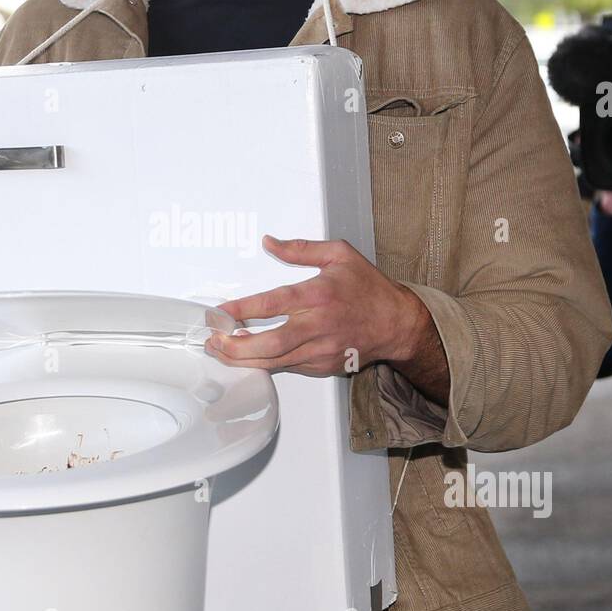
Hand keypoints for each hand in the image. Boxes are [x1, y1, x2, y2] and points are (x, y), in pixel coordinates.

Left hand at [204, 235, 429, 377]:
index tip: (219, 314)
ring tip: (221, 352)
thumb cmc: (369, 289)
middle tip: (214, 342)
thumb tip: (269, 242)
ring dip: (244, 359)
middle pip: (270, 343)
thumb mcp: (339, 255)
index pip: (273, 303)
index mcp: (319, 294)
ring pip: (275, 362)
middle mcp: (318, 325)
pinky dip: (266, 364)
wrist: (397, 324)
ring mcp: (320, 350)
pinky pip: (288, 368)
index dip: (242, 310)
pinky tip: (250, 357)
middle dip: (236, 346)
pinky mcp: (322, 366)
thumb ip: (300, 250)